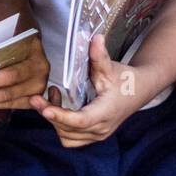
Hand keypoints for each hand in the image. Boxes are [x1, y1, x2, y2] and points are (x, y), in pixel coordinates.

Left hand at [0, 32, 51, 109]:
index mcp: (35, 54)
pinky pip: (12, 105)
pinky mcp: (33, 97)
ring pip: (10, 99)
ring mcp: (39, 86)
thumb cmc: (13, 38)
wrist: (27, 43)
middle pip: (10, 89)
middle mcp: (40, 72)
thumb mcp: (6, 35)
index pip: (11, 73)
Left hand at [29, 34, 143, 146]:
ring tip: (52, 96)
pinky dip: (60, 125)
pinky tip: (58, 106)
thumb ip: (99, 55)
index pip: (81, 120)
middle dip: (50, 114)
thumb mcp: (111, 67)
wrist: (139, 91)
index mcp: (106, 112)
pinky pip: (70, 138)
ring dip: (54, 119)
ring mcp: (97, 135)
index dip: (61, 116)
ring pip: (66, 136)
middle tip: (36, 97)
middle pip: (69, 128)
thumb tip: (95, 38)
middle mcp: (101, 128)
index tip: (45, 109)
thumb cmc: (125, 79)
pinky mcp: (92, 135)